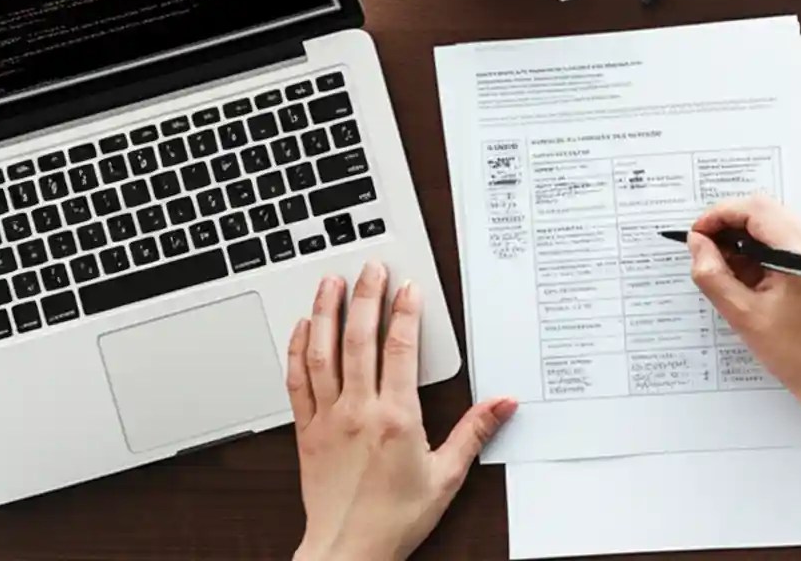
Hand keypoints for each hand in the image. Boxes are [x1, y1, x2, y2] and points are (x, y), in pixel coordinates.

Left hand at [288, 263, 516, 560]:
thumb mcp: (447, 475)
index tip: (408, 287)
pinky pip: (298, 381)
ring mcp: (328, 418)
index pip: (400, 349)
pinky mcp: (306, 431)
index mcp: (396, 418)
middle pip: (358, 339)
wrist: (348, 551)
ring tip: (331, 282)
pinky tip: (303, 327)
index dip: (405, 312)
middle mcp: (358, 411)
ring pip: (323, 352)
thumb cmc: (395, 518)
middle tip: (371, 267)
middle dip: (365, 296)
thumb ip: (474, 432)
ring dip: (326, 312)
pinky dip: (298, 350)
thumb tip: (503, 403)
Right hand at [688, 196, 800, 411]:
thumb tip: (697, 243)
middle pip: (765, 211)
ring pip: (774, 223)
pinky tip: (751, 278)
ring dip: (746, 240)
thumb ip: (713, 273)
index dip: (719, 215)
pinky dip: (763, 250)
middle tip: (707, 254)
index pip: (755, 208)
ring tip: (729, 273)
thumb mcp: (743, 315)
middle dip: (730, 228)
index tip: (698, 234)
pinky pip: (787, 239)